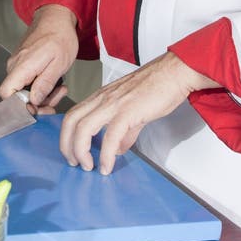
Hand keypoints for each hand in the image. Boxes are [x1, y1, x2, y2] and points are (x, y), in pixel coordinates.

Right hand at [0, 4, 76, 109]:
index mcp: (22, 66)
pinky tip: (54, 79)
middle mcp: (15, 65)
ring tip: (60, 87)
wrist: (57, 17)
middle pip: (17, 95)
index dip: (19, 106)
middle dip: (38, 102)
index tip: (37, 109)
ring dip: (43, 94)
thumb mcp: (58, 64)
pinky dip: (41, 85)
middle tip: (56, 99)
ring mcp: (18, 63)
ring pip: (25, 89)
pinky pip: (28, 80)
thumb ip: (44, 84)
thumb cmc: (59, 36)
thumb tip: (33, 102)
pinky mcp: (23, 63)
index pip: (6, 93)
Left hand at [59, 51, 219, 174]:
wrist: (173, 73)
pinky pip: (110, 136)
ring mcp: (114, 104)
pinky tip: (107, 166)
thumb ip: (124, 131)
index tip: (71, 152)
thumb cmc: (156, 86)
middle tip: (74, 163)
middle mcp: (102, 98)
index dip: (66, 136)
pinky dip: (106, 155)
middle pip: (71, 121)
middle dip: (67, 145)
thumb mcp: (132, 108)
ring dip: (81, 151)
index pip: (73, 115)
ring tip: (88, 167)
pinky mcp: (128, 111)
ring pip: (84, 128)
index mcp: (101, 96)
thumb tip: (117, 149)